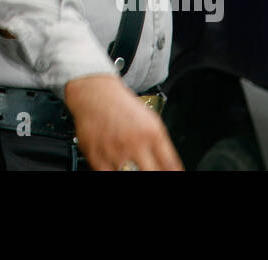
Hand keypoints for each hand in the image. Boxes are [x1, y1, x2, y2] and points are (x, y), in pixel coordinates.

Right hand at [64, 73, 182, 169]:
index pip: (170, 165)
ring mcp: (115, 150)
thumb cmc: (123, 108)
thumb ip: (162, 148)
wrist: (95, 93)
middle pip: (152, 172)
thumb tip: (171, 169)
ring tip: (132, 165)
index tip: (170, 174)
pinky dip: (113, 172)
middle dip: (153, 172)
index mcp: (152, 134)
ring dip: (133, 171)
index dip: (172, 173)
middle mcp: (134, 143)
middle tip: (147, 168)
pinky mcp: (96, 155)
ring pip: (130, 174)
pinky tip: (117, 166)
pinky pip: (108, 174)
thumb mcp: (152, 122)